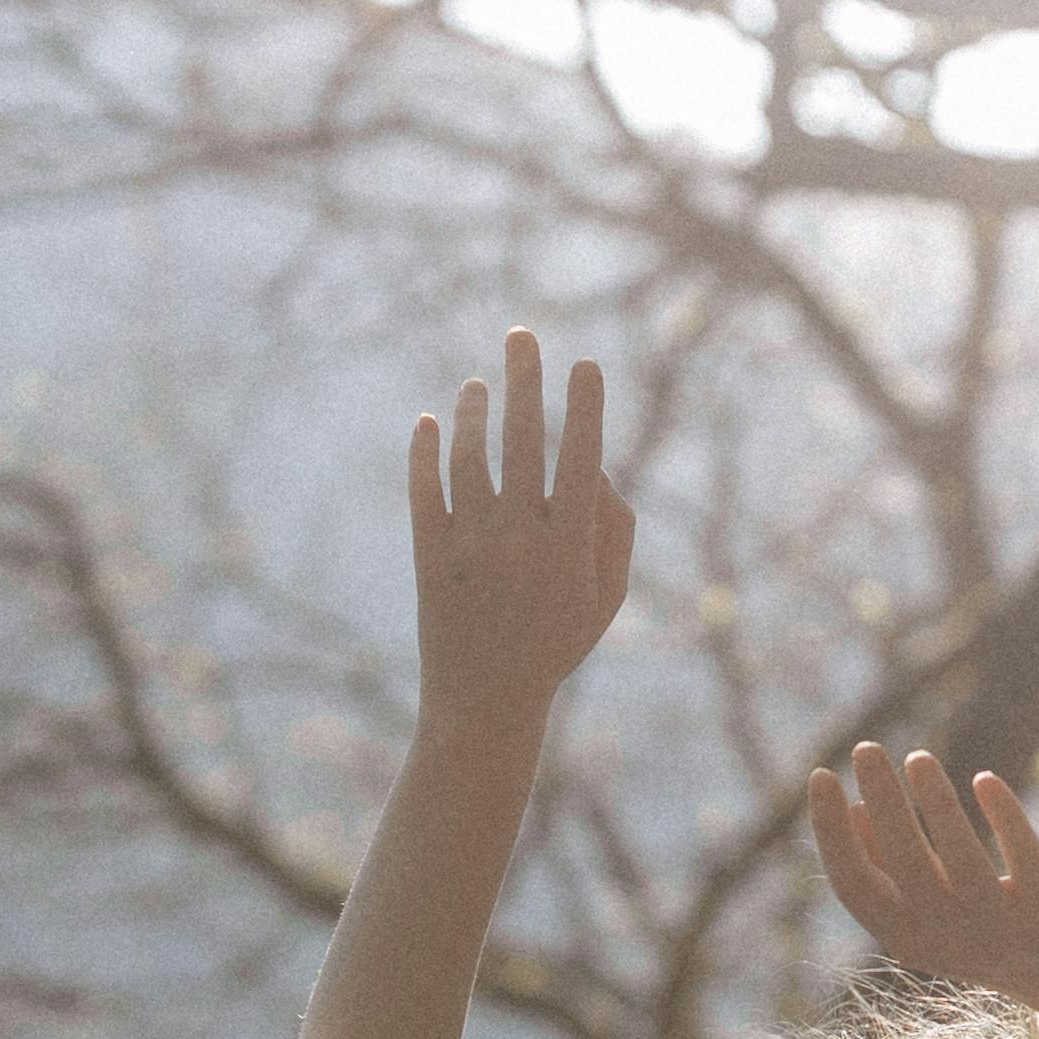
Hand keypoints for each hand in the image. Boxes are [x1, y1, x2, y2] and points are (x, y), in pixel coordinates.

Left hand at [410, 334, 637, 742]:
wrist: (485, 701)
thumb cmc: (556, 643)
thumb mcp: (606, 598)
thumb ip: (615, 531)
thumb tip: (596, 467)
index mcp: (570, 545)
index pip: (581, 457)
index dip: (584, 407)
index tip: (584, 365)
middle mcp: (520, 537)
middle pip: (523, 440)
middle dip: (525, 380)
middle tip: (522, 336)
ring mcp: (471, 545)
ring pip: (470, 457)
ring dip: (473, 412)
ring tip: (477, 385)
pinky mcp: (430, 557)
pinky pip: (425, 491)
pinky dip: (423, 453)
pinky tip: (428, 423)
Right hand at [805, 744, 1038, 1014]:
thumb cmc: (989, 931)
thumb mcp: (932, 911)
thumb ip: (893, 870)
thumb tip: (855, 809)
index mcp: (908, 940)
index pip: (855, 888)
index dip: (831, 832)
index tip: (823, 775)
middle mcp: (950, 942)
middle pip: (905, 866)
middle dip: (883, 802)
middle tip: (866, 748)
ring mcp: (1003, 931)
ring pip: (963, 861)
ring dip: (937, 805)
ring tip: (918, 759)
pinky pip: (1025, 859)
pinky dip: (1005, 818)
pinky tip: (984, 780)